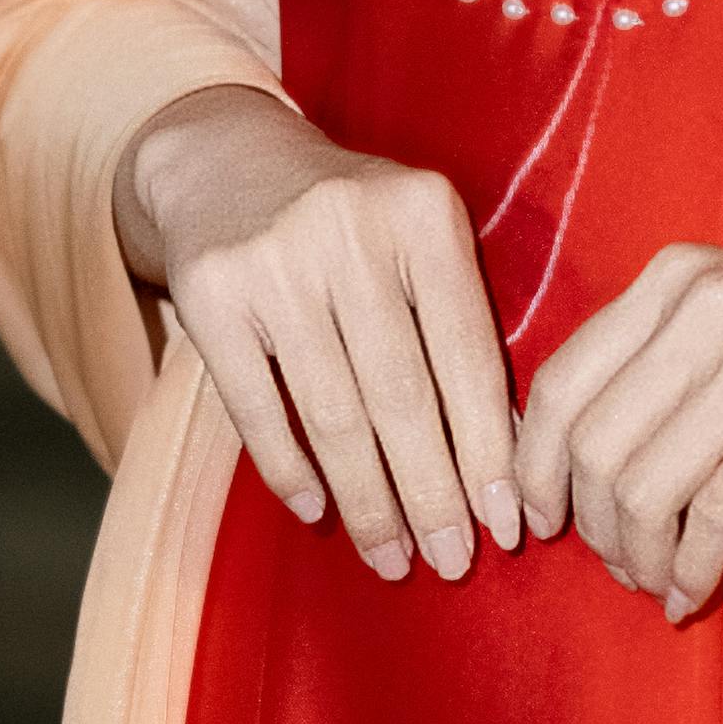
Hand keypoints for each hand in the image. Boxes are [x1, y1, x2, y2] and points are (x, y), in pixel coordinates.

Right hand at [120, 81, 520, 575]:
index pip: (468, 357)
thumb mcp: (416, 239)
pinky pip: (256, 407)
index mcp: (424, 214)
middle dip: (433, 494)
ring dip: (368, 501)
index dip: (489, 453)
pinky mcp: (211, 291)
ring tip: (391, 559)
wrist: (223, 159)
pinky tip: (316, 513)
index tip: (506, 528)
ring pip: (334, 413)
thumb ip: (459, 325)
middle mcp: (351, 229)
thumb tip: (511, 459)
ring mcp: (276, 260)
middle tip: (452, 564)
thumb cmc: (349, 224)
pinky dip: (289, 469)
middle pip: (403, 396)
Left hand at [514, 243, 722, 621]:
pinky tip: (694, 595)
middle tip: (614, 566)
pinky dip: (692, 570)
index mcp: (675, 277)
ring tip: (656, 583)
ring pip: (645, 488)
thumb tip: (575, 460)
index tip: (538, 520)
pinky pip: (715, 516)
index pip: (561, 382)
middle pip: (594, 446)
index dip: (532, 467)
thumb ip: (663, 358)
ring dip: (638, 558)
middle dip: (590, 526)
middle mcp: (704, 307)